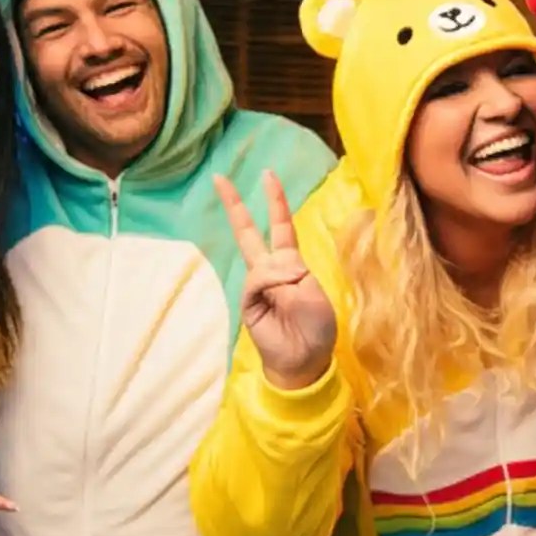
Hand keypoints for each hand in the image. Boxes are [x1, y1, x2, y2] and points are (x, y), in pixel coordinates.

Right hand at [215, 171, 336, 389]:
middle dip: (235, 205)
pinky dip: (270, 283)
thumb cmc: (316, 328)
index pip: (280, 226)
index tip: (267, 175)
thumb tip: (271, 267)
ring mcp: (257, 286)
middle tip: (219, 178)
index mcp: (291, 264)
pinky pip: (256, 282)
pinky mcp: (248, 302)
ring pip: (259, 261)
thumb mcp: (315, 294)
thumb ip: (292, 274)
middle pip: (248, 232)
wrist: (305, 360)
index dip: (275, 201)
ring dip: (278, 272)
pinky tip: (280, 292)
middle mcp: (270, 271)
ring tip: (293, 290)